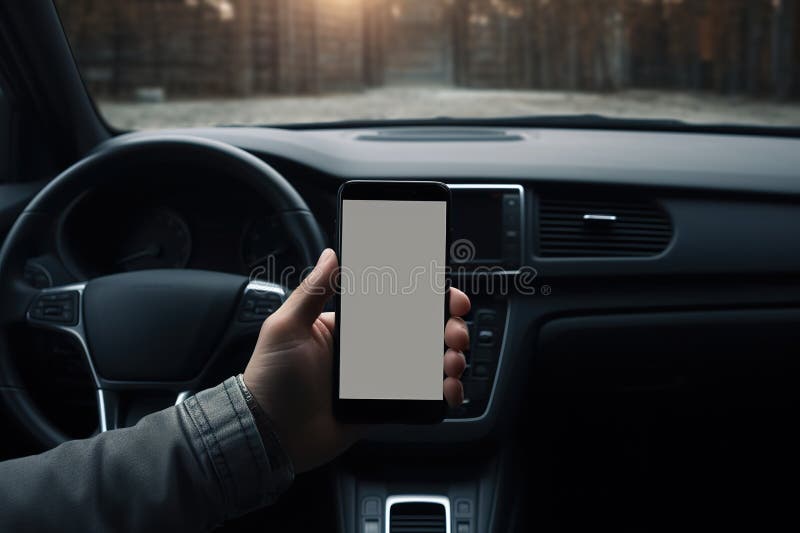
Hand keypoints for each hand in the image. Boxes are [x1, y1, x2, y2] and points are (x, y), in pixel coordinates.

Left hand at [243, 248, 469, 472]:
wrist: (269, 434)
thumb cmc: (270, 379)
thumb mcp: (286, 327)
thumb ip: (312, 291)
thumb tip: (331, 254)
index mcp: (347, 327)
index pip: (394, 305)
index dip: (425, 298)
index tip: (446, 295)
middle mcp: (366, 351)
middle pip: (420, 332)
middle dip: (447, 327)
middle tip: (454, 331)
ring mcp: (378, 380)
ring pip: (427, 363)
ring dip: (449, 356)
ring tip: (452, 360)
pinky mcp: (383, 406)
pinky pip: (421, 397)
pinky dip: (442, 392)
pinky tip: (448, 388)